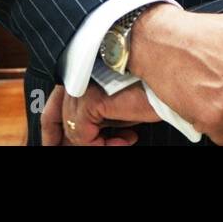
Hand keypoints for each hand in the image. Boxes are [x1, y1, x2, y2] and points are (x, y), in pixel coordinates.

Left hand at [40, 82, 159, 145]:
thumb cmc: (149, 85)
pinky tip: (125, 139)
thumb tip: (80, 139)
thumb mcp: (115, 105)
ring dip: (96, 145)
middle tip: (95, 149)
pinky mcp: (90, 99)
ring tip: (123, 142)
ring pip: (72, 130)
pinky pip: (82, 135)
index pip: (53, 105)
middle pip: (53, 116)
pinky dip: (100, 145)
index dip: (54, 131)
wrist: (169, 72)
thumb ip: (96, 117)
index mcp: (79, 73)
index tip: (58, 145)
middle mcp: (76, 77)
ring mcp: (81, 86)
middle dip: (65, 142)